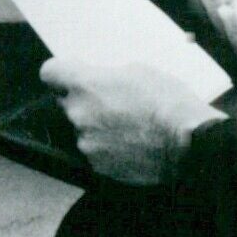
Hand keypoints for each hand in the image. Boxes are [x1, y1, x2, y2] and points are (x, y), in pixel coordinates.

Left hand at [40, 57, 224, 185]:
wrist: (187, 143)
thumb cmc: (168, 101)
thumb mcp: (139, 71)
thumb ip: (108, 75)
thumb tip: (99, 80)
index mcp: (84, 84)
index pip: (50, 72)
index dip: (60, 73)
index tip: (70, 75)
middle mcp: (77, 113)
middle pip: (66, 103)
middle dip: (83, 102)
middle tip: (110, 103)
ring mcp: (85, 142)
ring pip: (81, 129)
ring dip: (96, 127)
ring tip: (127, 127)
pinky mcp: (96, 166)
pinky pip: (94, 152)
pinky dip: (107, 149)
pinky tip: (130, 145)